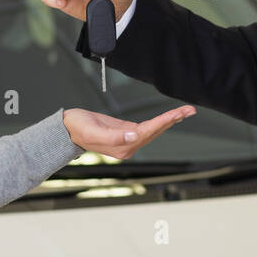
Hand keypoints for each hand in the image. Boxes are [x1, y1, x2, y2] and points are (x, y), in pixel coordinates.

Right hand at [62, 105, 195, 157]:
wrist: (66, 129)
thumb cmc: (77, 128)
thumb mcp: (93, 131)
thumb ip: (115, 136)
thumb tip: (135, 135)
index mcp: (123, 146)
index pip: (149, 131)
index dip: (164, 121)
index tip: (178, 113)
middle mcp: (128, 146)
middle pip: (156, 131)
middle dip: (173, 119)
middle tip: (190, 110)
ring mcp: (128, 140)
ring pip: (154, 129)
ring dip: (170, 120)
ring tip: (185, 111)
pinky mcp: (125, 132)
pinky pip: (147, 127)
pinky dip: (159, 121)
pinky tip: (168, 117)